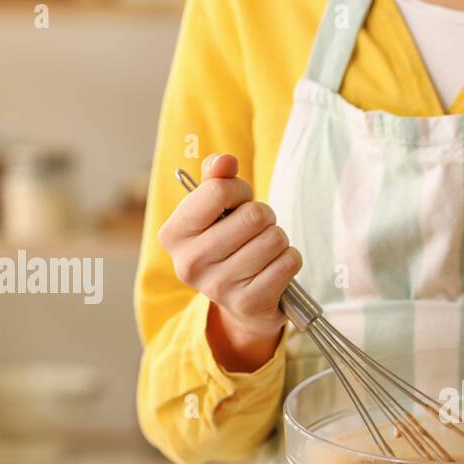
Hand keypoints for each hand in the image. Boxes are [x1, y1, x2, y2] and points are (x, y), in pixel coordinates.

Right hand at [158, 153, 301, 371]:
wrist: (241, 302)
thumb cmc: (229, 244)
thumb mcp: (215, 210)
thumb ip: (217, 178)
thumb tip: (225, 161)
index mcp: (174, 234)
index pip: (217, 191)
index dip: (239, 190)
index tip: (239, 203)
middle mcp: (190, 263)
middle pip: (253, 216)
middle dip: (265, 216)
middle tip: (256, 230)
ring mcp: (219, 287)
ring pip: (274, 238)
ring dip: (278, 239)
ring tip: (264, 250)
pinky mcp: (249, 303)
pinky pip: (288, 262)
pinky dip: (290, 260)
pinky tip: (274, 268)